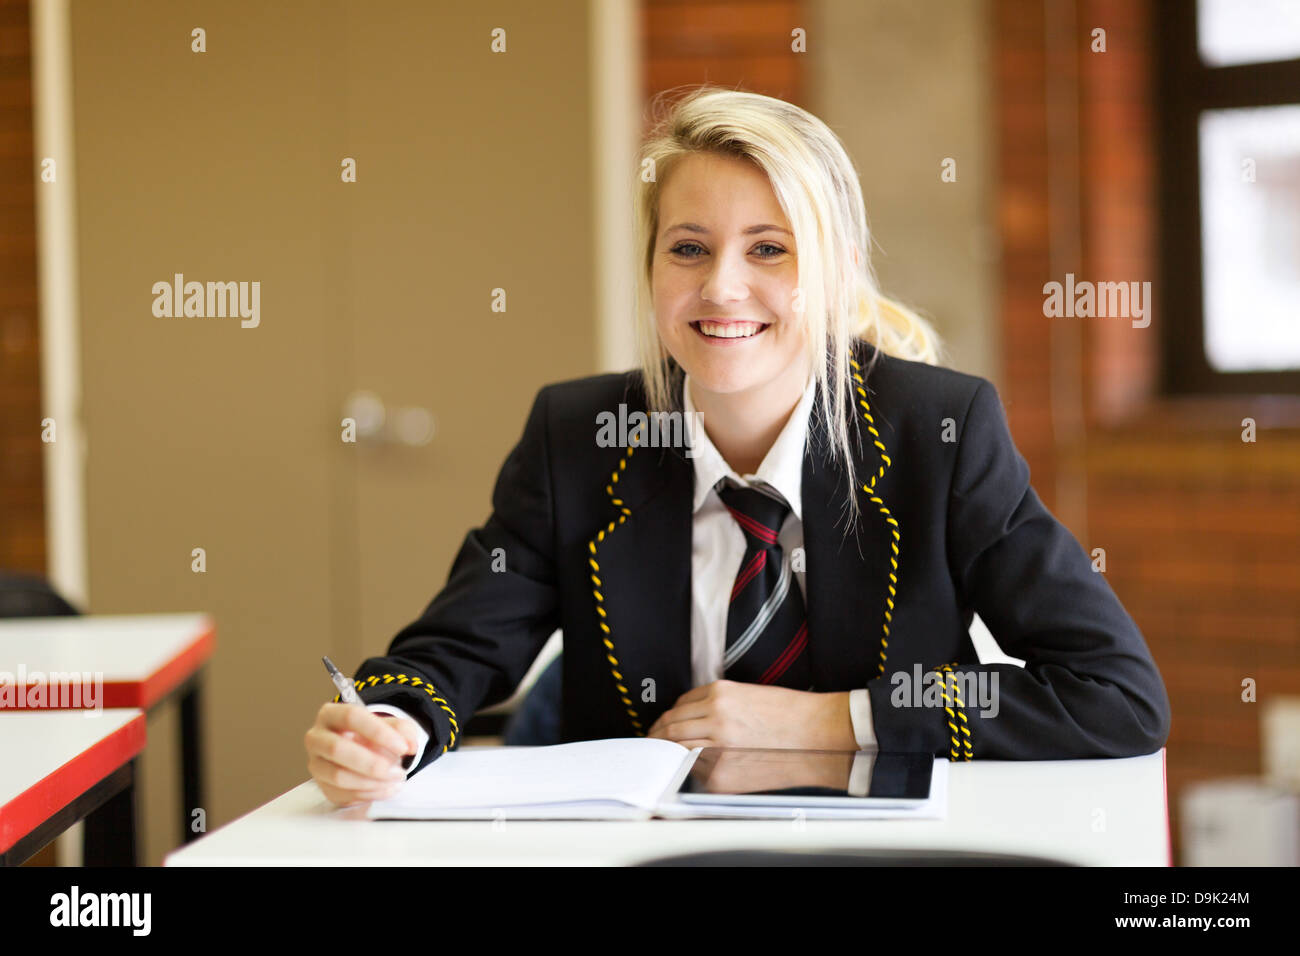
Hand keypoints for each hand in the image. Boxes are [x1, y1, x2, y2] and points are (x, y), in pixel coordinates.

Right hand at [305, 703, 421, 806]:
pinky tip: (387, 789)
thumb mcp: (389, 725)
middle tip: (398, 771)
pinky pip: (343, 794)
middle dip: (372, 763)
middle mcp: (317, 738)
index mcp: (330, 714)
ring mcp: (316, 764)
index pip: (351, 717)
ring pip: (338, 776)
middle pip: (337, 749)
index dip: (378, 732)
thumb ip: (403, 730)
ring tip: (395, 780)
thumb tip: (410, 745)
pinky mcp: (322, 787)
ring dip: (372, 782)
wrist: (359, 751)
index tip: (402, 747)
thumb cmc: (370, 735)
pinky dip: (369, 794)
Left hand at [646, 680, 856, 750]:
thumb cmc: (790, 714)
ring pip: (678, 748)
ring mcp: (718, 747)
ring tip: (663, 756)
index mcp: (720, 694)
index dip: (668, 717)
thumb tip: (691, 719)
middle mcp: (715, 718)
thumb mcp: (747, 695)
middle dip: (658, 735)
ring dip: (668, 752)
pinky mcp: (724, 773)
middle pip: (671, 727)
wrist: (818, 734)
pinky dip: (692, 769)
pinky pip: (696, 770)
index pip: (678, 706)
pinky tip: (692, 768)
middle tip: (652, 741)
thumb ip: (716, 705)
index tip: (663, 724)